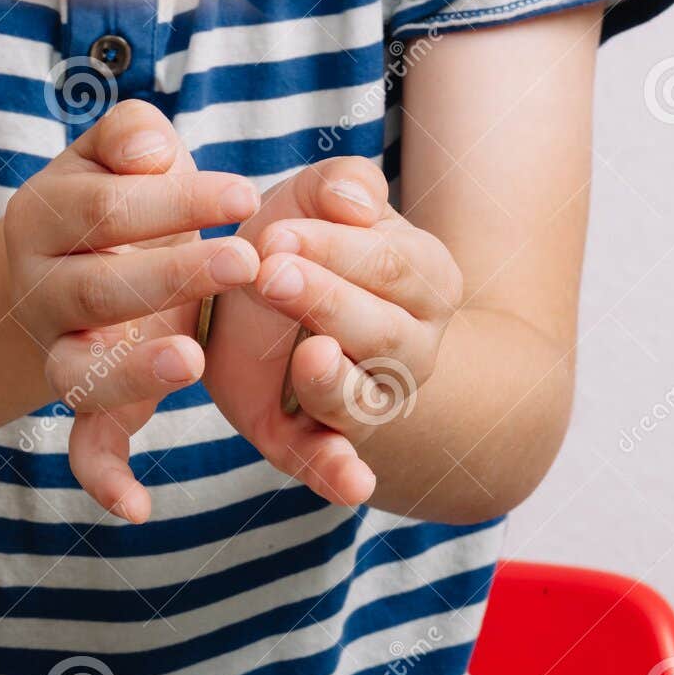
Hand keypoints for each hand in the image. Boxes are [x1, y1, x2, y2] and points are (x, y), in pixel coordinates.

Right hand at [3, 100, 260, 521]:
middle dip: (172, 274)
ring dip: (134, 372)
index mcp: (46, 218)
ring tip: (191, 359)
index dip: (175, 199)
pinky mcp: (89, 408)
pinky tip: (138, 508)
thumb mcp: (122, 153)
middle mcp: (42, 293)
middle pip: (98, 289)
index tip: (245, 194)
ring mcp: (60, 356)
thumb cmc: (122, 198)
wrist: (77, 264)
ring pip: (79, 376)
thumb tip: (153, 153)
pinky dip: (106, 482)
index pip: (108, 207)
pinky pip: (86, 452)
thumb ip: (132, 137)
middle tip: (246, 262)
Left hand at [202, 158, 460, 507]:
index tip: (275, 233)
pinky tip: (350, 487)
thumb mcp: (311, 199)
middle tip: (269, 273)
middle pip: (381, 329)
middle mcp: (411, 347)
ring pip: (363, 399)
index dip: (334, 248)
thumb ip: (340, 187)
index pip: (391, 263)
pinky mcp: (323, 443)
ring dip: (333, 380)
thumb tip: (356, 202)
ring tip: (308, 355)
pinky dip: (344, 478)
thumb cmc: (295, 243)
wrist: (249, 309)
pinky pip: (337, 465)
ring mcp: (373, 400)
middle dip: (325, 300)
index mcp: (424, 279)